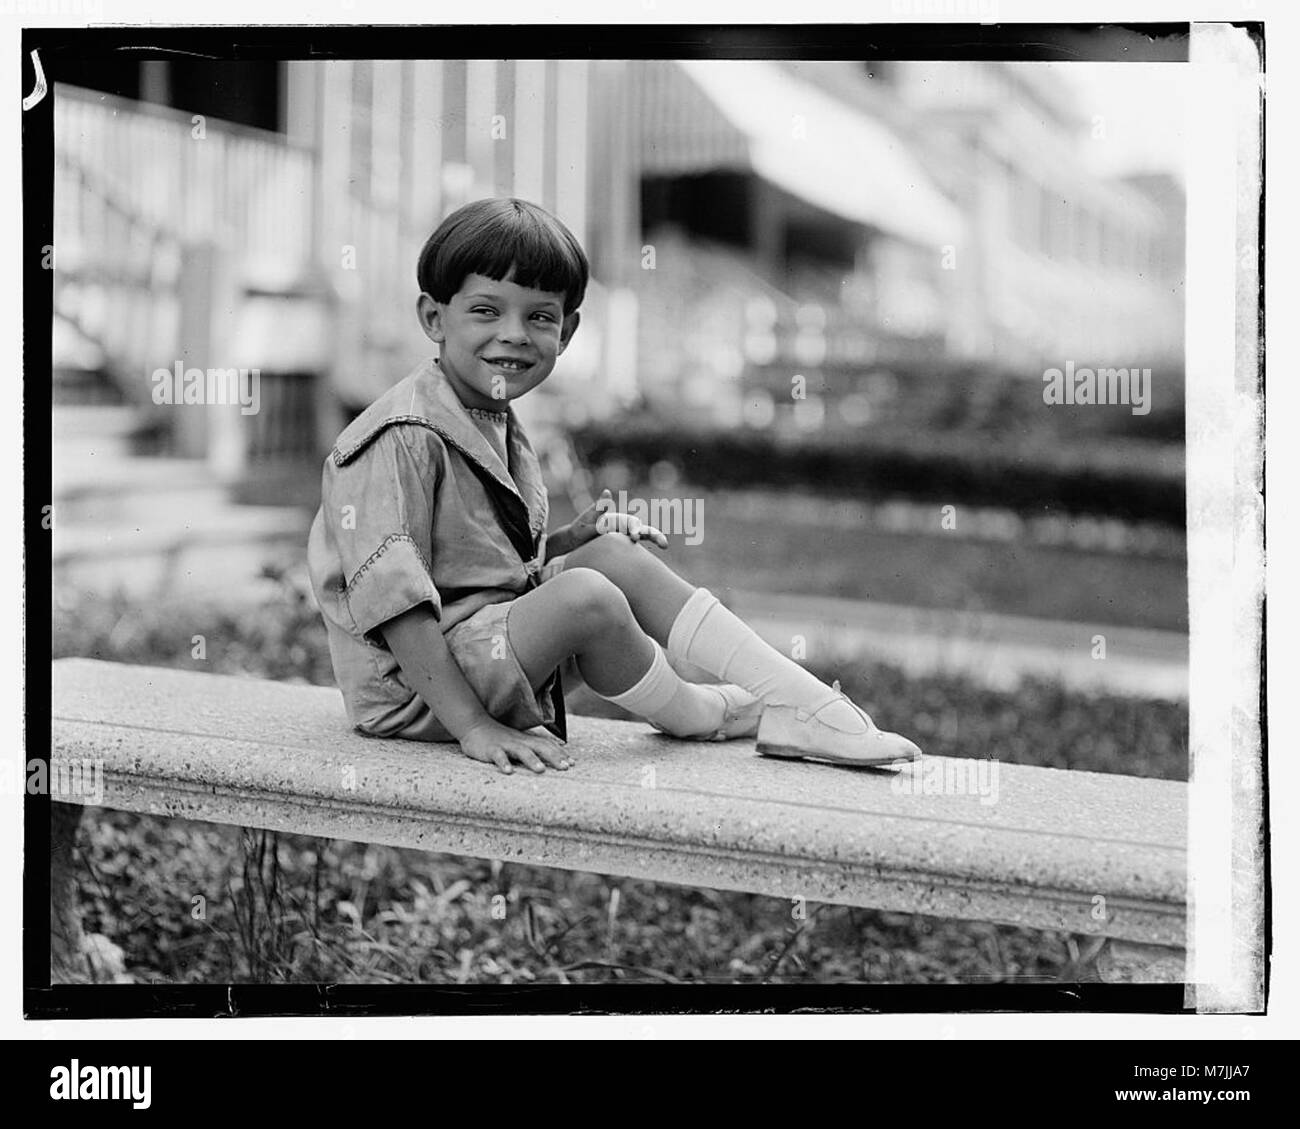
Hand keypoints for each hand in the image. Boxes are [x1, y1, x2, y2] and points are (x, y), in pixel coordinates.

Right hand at [457, 718, 572, 774]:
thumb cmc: (499, 736)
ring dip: (531, 760)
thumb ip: (534, 746)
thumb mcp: (519, 740)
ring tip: (541, 770)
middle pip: (539, 747)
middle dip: (553, 757)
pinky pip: (498, 756)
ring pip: (520, 751)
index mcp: (526, 740)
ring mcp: (505, 745)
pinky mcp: (490, 749)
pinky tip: (508, 772)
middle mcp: (519, 741)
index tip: (572, 763)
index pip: (547, 745)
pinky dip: (503, 763)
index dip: (560, 753)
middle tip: (565, 767)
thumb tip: (555, 751)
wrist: (474, 725)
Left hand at [571, 488, 668, 549]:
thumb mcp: (589, 517)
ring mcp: (625, 540)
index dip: (636, 529)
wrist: (576, 541)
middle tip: (664, 544)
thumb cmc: (581, 526)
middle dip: (655, 536)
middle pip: (645, 531)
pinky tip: (647, 567)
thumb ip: (599, 507)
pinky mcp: (622, 550)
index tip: (634, 538)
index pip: (633, 523)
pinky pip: (635, 553)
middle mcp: (625, 529)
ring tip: (663, 548)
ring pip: (644, 541)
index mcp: (619, 521)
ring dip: (653, 544)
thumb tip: (607, 492)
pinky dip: (643, 557)